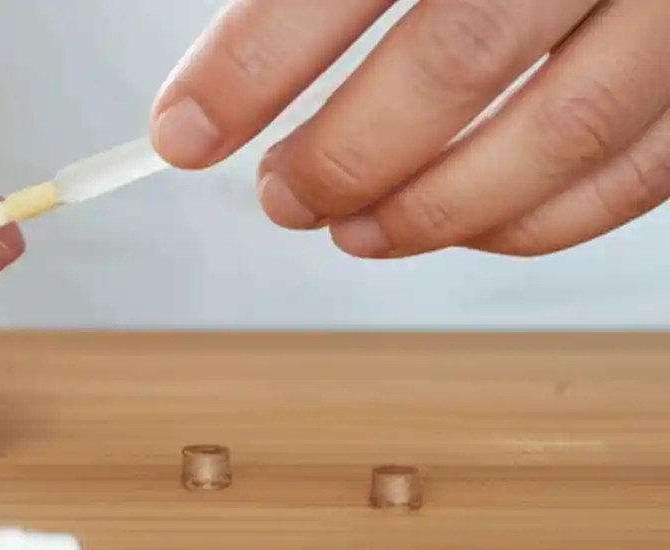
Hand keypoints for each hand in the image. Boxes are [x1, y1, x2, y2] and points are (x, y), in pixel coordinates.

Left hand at [152, 0, 669, 257]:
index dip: (253, 63)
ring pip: (562, 127)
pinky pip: (643, 162)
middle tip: (282, 196)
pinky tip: (470, 228)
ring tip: (356, 232)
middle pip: (457, 57)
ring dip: (440, 208)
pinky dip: (545, 217)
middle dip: (347, 154)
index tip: (186, 130)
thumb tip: (230, 63)